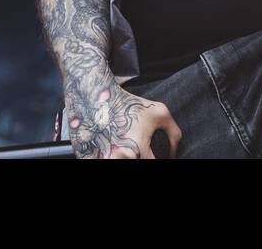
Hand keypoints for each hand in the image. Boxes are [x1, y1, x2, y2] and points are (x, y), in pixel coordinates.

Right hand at [65, 83, 181, 158]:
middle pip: (135, 163)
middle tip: (136, 146)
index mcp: (137, 150)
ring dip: (124, 156)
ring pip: (118, 161)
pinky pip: (100, 160)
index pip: (152, 164)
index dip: (155, 158)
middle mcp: (118, 157)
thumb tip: (174, 153)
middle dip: (138, 156)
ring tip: (123, 145)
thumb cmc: (128, 104)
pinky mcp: (87, 157)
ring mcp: (101, 158)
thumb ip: (173, 134)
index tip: (152, 153)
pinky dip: (108, 155)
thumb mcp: (159, 113)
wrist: (97, 96)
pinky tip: (110, 147)